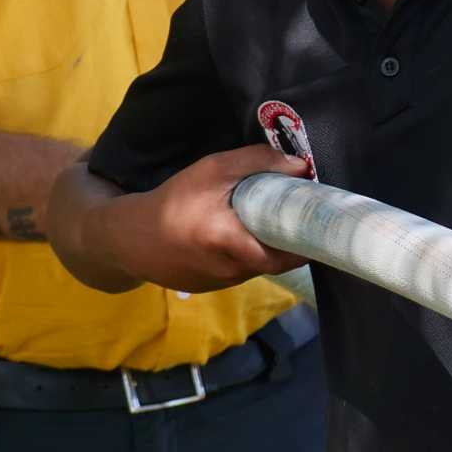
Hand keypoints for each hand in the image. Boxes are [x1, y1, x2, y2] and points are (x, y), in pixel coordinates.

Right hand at [105, 144, 311, 290]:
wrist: (128, 238)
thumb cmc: (173, 200)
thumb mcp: (211, 170)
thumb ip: (257, 163)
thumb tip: (302, 167)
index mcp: (227, 239)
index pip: (286, 252)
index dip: (309, 240)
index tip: (324, 223)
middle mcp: (229, 269)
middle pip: (277, 260)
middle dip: (292, 242)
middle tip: (304, 220)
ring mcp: (222, 284)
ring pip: (260, 266)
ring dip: (270, 248)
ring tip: (277, 223)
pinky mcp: (213, 289)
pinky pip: (242, 270)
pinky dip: (249, 255)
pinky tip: (245, 236)